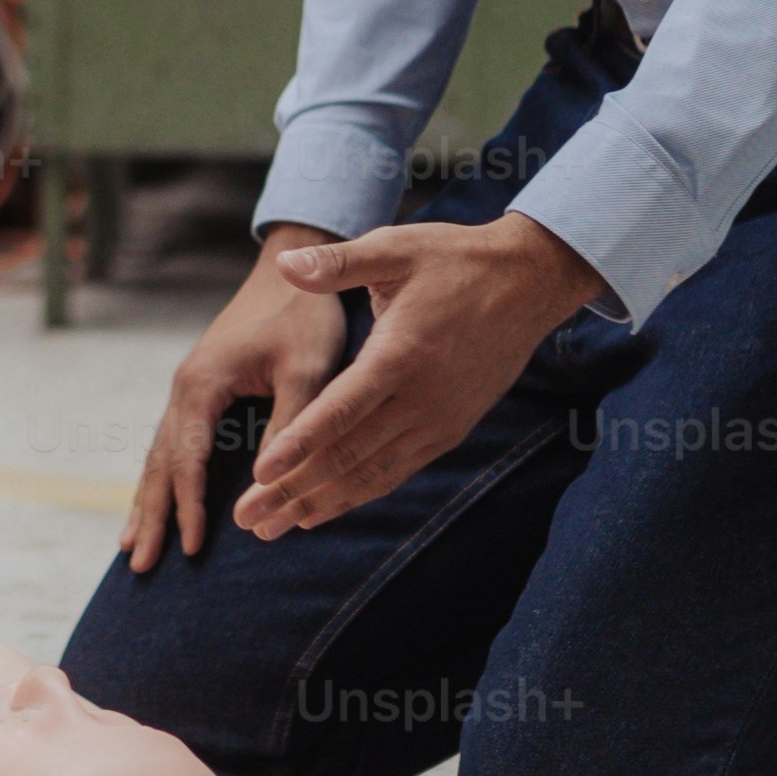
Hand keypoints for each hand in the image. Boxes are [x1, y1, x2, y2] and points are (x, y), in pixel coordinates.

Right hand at [122, 229, 359, 572]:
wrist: (297, 264)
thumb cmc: (304, 314)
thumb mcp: (307, 368)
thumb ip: (291, 422)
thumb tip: (270, 480)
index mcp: (202, 385)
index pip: (187, 460)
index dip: (189, 507)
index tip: (194, 551)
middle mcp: (185, 388)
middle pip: (158, 463)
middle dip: (150, 516)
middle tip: (139, 565)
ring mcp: (188, 388)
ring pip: (157, 455)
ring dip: (146, 501)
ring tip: (131, 546)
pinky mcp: (201, 387)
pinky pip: (171, 442)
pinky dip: (161, 477)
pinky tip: (158, 499)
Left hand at [231, 215, 605, 541]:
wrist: (528, 283)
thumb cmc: (456, 261)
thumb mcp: (395, 248)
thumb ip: (338, 263)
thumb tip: (285, 263)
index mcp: (401, 354)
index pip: (341, 411)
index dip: (299, 445)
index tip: (260, 475)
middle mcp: (421, 398)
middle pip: (348, 455)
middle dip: (294, 490)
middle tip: (248, 520)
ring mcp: (438, 420)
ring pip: (371, 474)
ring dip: (320, 503)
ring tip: (273, 527)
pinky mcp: (449, 430)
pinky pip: (396, 471)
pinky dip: (357, 494)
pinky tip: (323, 509)